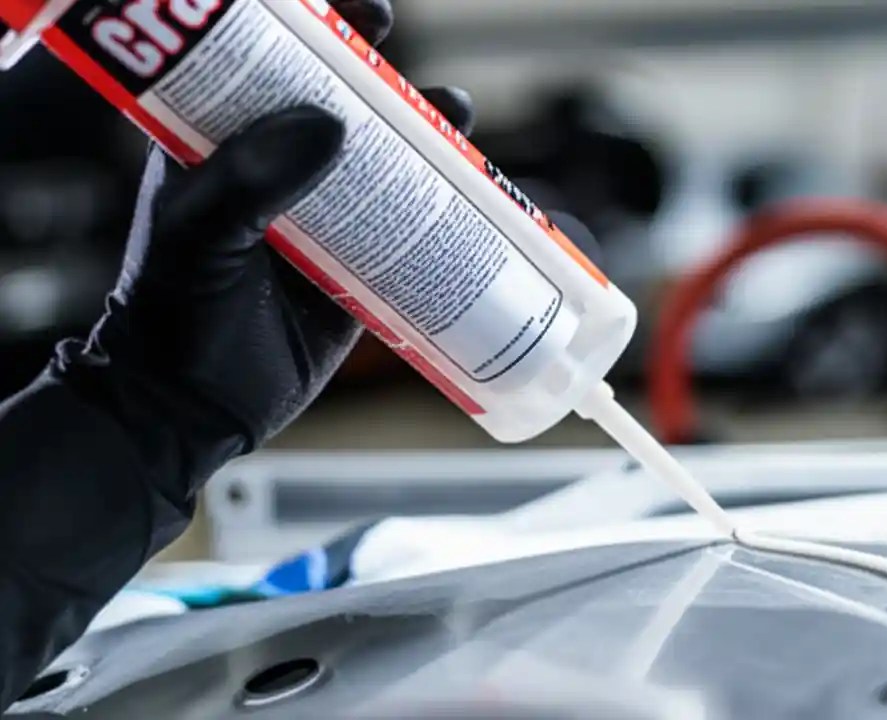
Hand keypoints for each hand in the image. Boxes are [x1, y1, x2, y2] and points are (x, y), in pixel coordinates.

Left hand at [51, 1, 474, 489]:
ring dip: (431, 142)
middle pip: (347, 108)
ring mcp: (326, 224)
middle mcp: (281, 175)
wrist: (189, 410)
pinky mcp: (360, 274)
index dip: (322, 29)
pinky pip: (411, 235)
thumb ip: (251, 176)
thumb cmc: (173, 314)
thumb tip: (330, 122)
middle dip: (391, 84)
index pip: (275, 65)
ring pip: (390, 168)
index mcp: (225, 145)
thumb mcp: (199, 233)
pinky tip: (481, 199)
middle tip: (423, 75)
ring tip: (461, 122)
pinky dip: (449, 216)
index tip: (365, 12)